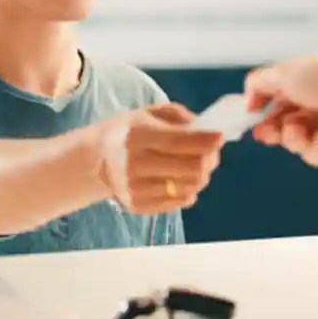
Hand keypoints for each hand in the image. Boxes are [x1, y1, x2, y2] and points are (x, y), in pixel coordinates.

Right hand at [97, 103, 223, 213]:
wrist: (97, 160)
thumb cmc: (130, 131)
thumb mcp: (150, 113)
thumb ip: (180, 117)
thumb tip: (207, 131)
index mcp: (137, 135)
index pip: (179, 141)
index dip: (206, 141)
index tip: (220, 137)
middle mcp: (134, 164)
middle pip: (191, 168)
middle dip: (210, 159)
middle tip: (213, 153)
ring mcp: (134, 188)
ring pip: (190, 187)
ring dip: (202, 175)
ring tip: (197, 165)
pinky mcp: (137, 205)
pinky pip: (180, 201)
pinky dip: (189, 189)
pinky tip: (181, 179)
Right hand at [244, 53, 317, 166]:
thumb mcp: (288, 72)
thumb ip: (261, 82)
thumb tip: (248, 97)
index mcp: (307, 80)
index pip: (277, 96)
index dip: (261, 106)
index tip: (249, 112)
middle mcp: (317, 103)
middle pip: (281, 122)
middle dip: (270, 128)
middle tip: (264, 133)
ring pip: (294, 141)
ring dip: (292, 138)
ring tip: (300, 131)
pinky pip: (315, 155)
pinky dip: (316, 148)